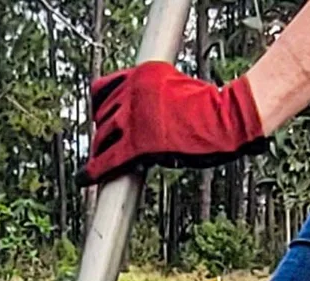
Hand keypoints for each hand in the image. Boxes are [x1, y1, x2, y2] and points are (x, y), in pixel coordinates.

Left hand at [77, 62, 265, 187]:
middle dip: (102, 132)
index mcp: (142, 73)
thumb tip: (142, 113)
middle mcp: (133, 90)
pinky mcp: (137, 143)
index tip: (99, 118)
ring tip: (97, 163)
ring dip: (99, 151)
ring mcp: (133, 116)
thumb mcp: (174, 86)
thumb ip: (152, 96)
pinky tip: (84, 178)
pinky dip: (92, 172)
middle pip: (101, 115)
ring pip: (101, 137)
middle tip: (103, 145)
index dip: (99, 109)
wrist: (225, 117)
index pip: (104, 90)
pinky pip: (106, 160)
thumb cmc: (209, 106)